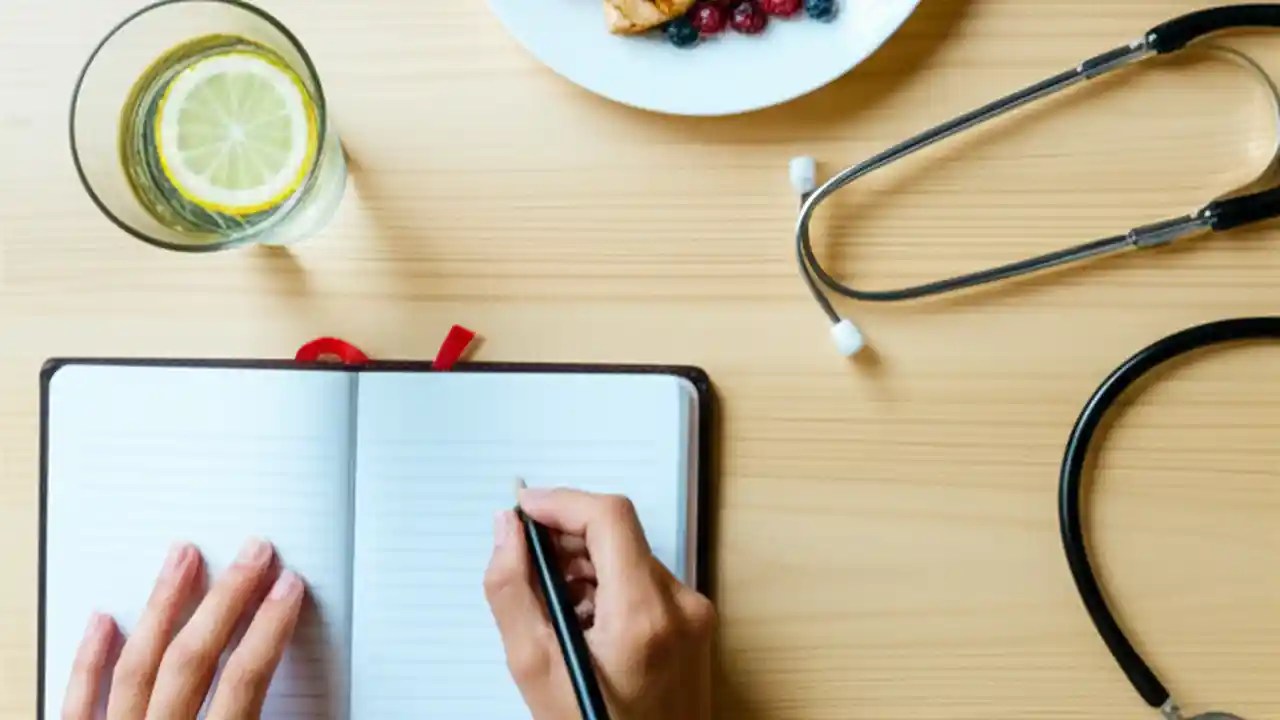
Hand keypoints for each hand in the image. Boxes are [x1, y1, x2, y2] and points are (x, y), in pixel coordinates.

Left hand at [63, 538, 305, 719]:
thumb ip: (279, 718)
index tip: (288, 588)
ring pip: (137, 665)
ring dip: (164, 605)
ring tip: (183, 557)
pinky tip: (104, 620)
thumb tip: (306, 692)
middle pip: (193, 659)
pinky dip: (90, 658)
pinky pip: (80, 700)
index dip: (271, 628)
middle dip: (227, 598)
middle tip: (252, 554)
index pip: (245, 680)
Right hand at [484, 488, 715, 719]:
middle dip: (566, 539)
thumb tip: (507, 532)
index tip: (524, 510)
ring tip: (553, 608)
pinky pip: (646, 583)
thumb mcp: (536, 668)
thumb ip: (513, 590)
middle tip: (526, 564)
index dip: (560, 502)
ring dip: (586, 566)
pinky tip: (583, 624)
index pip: (609, 516)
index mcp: (644, 614)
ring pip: (631, 557)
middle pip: (618, 535)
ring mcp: (694, 616)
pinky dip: (609, 588)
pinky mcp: (696, 626)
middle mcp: (680, 606)